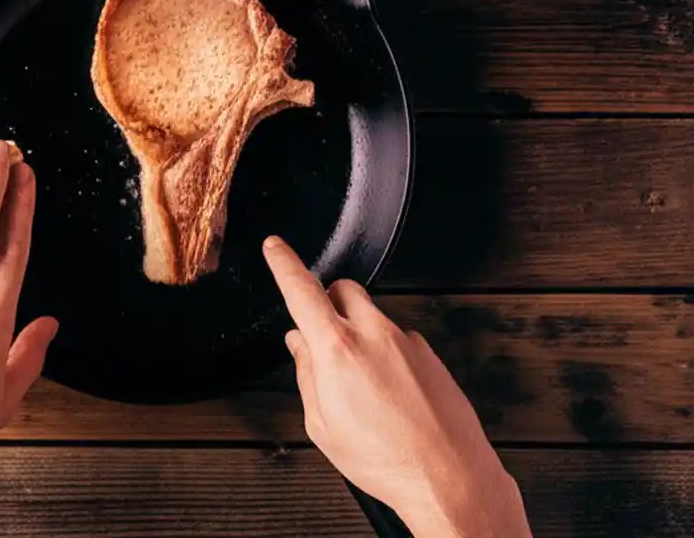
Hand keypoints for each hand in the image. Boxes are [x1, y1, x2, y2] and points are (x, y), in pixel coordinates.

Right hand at [263, 237, 530, 537]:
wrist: (449, 478)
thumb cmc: (384, 460)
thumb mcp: (323, 426)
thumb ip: (307, 376)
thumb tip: (299, 346)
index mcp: (338, 350)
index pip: (302, 290)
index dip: (283, 263)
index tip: (275, 246)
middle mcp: (375, 335)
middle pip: (343, 289)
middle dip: (327, 301)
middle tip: (322, 332)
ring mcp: (408, 342)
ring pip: (372, 318)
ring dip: (359, 336)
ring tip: (363, 389)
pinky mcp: (431, 355)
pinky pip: (399, 340)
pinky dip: (387, 356)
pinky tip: (391, 396)